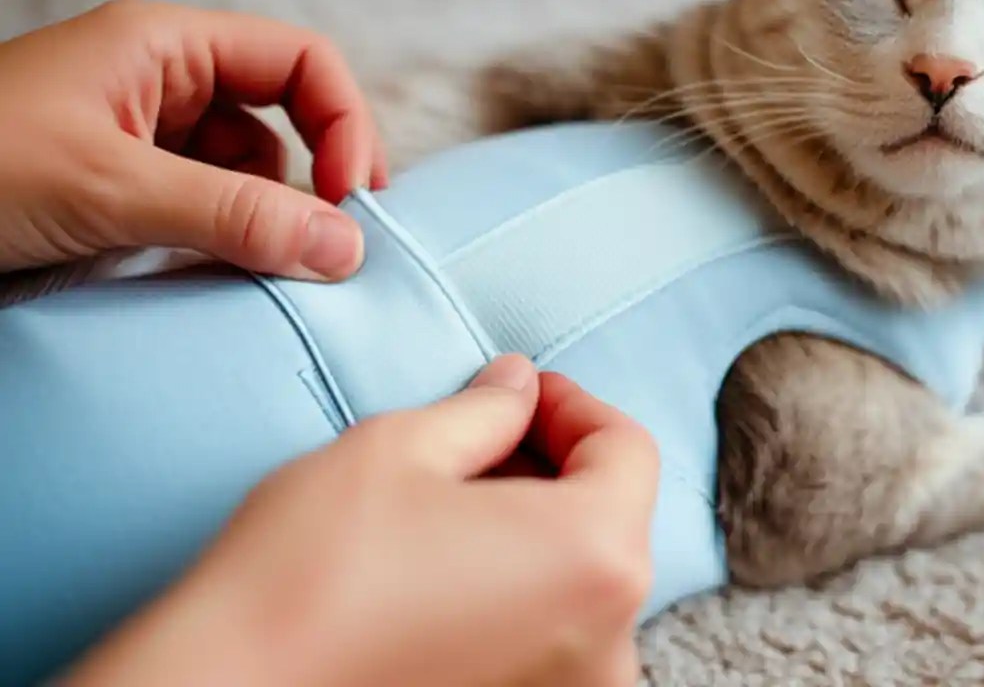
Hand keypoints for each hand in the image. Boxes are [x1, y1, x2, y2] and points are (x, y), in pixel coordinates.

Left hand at [0, 0, 386, 279]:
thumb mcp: (112, 188)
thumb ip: (235, 215)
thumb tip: (343, 246)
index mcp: (165, 47)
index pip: (301, 64)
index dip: (343, 125)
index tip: (349, 202)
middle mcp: (162, 84)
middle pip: (284, 123)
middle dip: (312, 183)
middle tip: (330, 250)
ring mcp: (144, 139)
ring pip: (248, 176)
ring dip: (265, 222)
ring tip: (261, 272)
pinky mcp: (126, 190)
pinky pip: (207, 210)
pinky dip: (226, 244)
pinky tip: (218, 276)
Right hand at [62, 355, 658, 686]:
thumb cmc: (312, 571)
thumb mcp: (400, 448)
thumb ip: (486, 411)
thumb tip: (519, 388)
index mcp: (597, 555)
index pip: (628, 450)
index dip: (573, 404)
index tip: (521, 393)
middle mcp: (609, 637)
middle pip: (612, 516)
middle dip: (554, 463)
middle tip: (481, 436)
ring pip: (581, 577)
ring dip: (536, 526)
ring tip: (455, 502)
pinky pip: (552, 632)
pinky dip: (521, 589)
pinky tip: (449, 569)